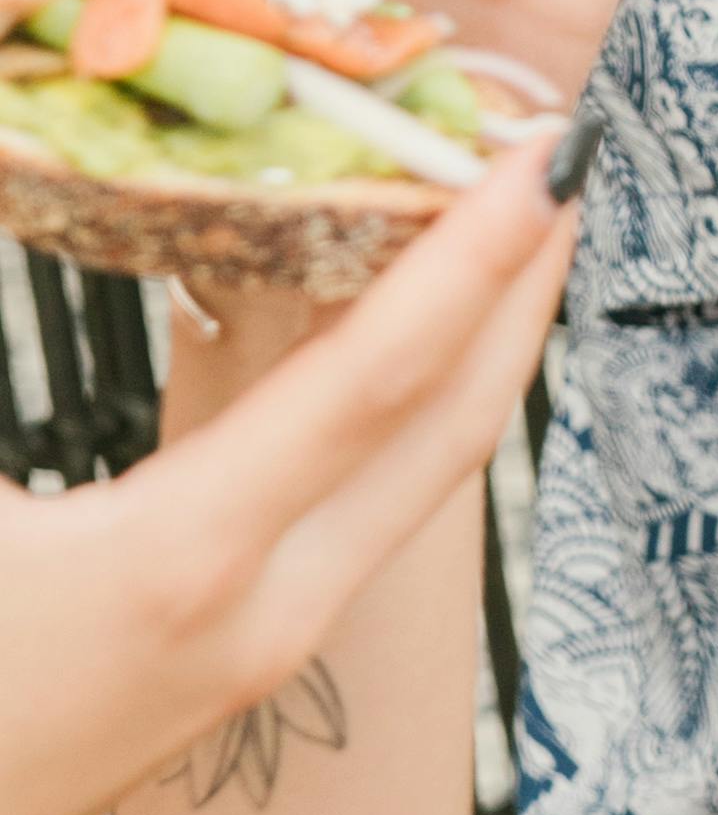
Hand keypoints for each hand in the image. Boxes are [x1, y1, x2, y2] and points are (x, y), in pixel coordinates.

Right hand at [0, 134, 590, 814]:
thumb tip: (36, 168)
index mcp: (184, 559)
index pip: (377, 381)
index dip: (474, 256)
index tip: (549, 151)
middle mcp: (264, 610)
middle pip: (449, 432)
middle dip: (522, 291)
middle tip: (568, 161)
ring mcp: (269, 647)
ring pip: (416, 479)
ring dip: (475, 353)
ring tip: (502, 228)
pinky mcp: (248, 664)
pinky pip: (362, 511)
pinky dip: (401, 412)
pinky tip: (388, 337)